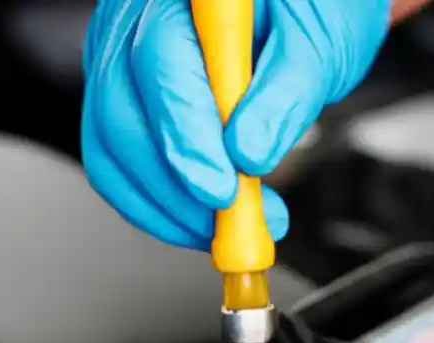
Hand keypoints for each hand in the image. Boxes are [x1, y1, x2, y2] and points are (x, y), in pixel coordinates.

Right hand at [80, 0, 391, 248]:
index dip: (187, 137)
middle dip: (177, 188)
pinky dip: (158, 203)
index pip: (161, 64)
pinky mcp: (124, 95)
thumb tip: (249, 154)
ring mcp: (120, 56)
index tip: (221, 192)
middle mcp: (135, 18)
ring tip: (234, 230)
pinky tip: (206, 221)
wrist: (304, 9)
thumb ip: (286, 94)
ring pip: (112, 147)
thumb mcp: (320, 42)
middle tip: (236, 227)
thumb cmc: (314, 7)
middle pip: (122, 114)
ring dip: (169, 206)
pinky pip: (120, 160)